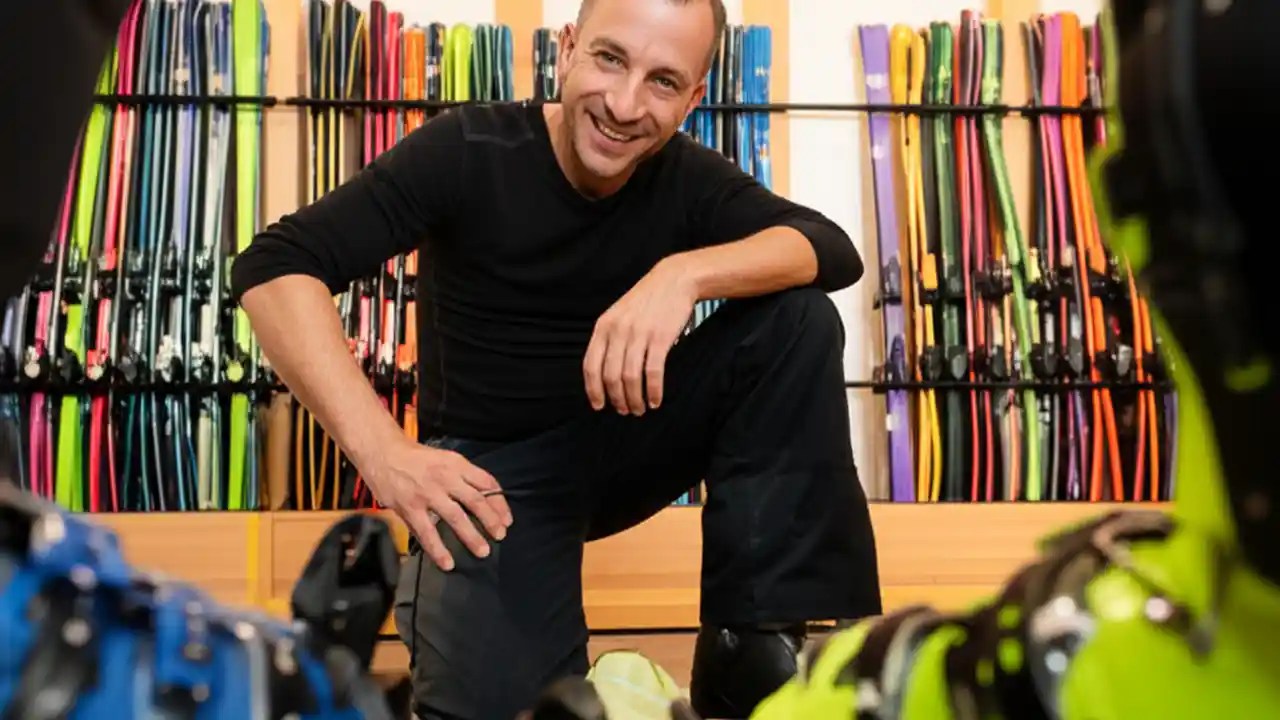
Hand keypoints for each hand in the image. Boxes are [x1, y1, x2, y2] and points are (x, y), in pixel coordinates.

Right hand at [364, 438, 513, 570]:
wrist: (383, 452)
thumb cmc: (416, 457)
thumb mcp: (445, 458)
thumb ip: (463, 476)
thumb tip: (484, 498)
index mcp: (457, 464)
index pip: (486, 483)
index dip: (499, 503)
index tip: (507, 519)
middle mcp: (445, 478)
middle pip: (476, 501)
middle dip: (491, 521)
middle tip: (500, 536)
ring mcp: (428, 494)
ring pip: (456, 518)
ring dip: (472, 537)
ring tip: (483, 551)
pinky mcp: (410, 508)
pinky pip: (427, 533)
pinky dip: (438, 550)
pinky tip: (448, 563)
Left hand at [583, 256, 698, 414]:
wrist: (673, 280)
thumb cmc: (647, 301)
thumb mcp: (619, 315)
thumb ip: (610, 339)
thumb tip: (605, 374)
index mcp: (603, 326)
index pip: (591, 365)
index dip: (593, 390)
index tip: (599, 405)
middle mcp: (618, 331)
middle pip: (610, 376)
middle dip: (616, 399)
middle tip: (625, 410)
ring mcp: (639, 334)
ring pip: (630, 377)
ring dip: (634, 399)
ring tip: (640, 409)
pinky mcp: (660, 338)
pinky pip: (652, 372)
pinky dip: (653, 391)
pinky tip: (655, 400)